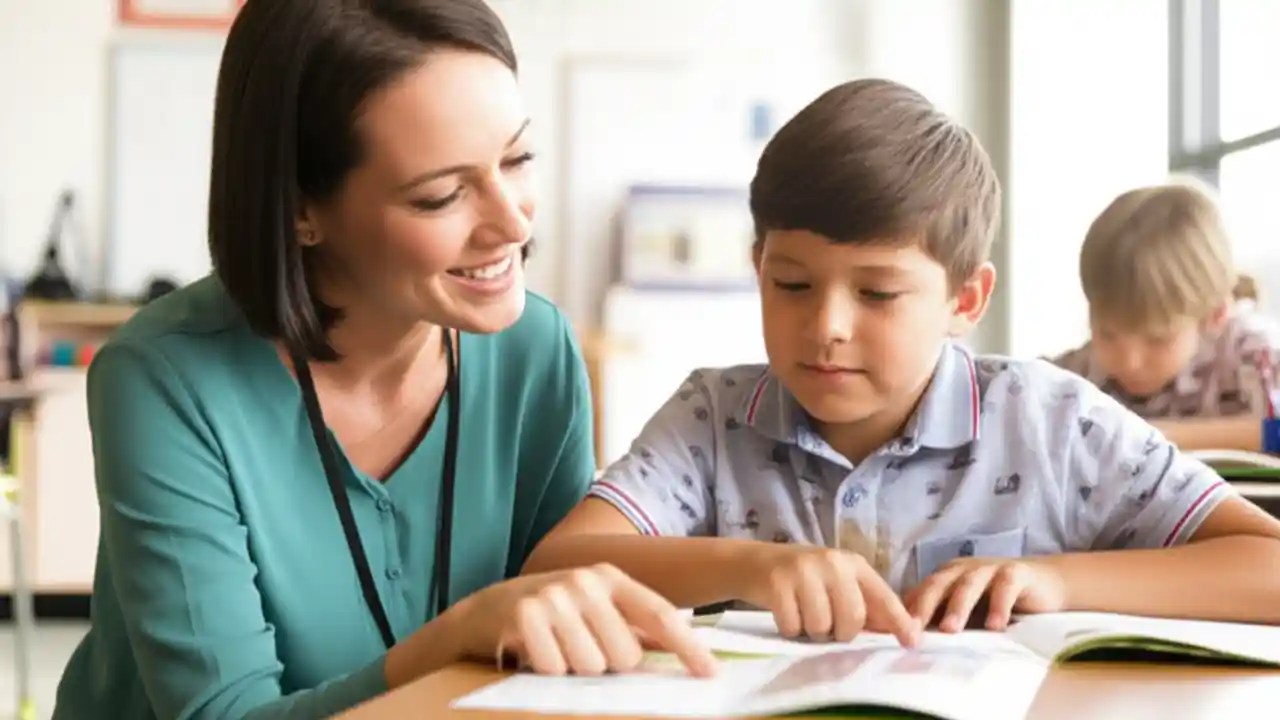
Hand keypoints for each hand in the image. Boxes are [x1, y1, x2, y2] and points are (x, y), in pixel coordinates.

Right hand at [450, 563, 716, 676]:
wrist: (484, 609)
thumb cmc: (552, 616)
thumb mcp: (593, 609)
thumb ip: (632, 626)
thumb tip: (682, 650)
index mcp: (611, 578)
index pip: (660, 614)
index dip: (688, 647)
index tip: (710, 674)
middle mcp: (586, 581)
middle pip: (626, 655)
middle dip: (608, 666)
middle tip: (581, 651)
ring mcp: (556, 595)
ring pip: (592, 666)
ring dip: (575, 670)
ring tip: (557, 650)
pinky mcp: (525, 614)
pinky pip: (555, 669)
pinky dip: (546, 671)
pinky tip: (534, 653)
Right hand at [737, 544, 918, 646]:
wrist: (754, 562)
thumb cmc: (804, 579)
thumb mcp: (837, 583)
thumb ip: (866, 605)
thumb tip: (903, 633)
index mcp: (852, 563)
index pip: (883, 596)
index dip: (899, 621)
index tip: (913, 642)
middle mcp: (831, 562)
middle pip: (852, 618)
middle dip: (839, 632)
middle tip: (826, 623)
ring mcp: (803, 570)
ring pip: (821, 626)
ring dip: (812, 631)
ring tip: (804, 614)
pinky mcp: (778, 583)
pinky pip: (793, 627)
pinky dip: (790, 629)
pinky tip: (786, 612)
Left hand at [904, 557, 1066, 632]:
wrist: (1046, 584)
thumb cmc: (998, 601)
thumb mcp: (968, 611)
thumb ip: (942, 620)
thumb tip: (908, 642)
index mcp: (946, 578)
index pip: (920, 592)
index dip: (906, 612)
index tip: (893, 636)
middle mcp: (963, 570)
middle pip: (938, 584)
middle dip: (924, 607)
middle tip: (913, 630)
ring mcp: (989, 568)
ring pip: (968, 584)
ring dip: (958, 607)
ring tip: (950, 630)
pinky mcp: (1017, 572)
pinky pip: (1005, 586)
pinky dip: (999, 605)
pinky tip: (995, 626)